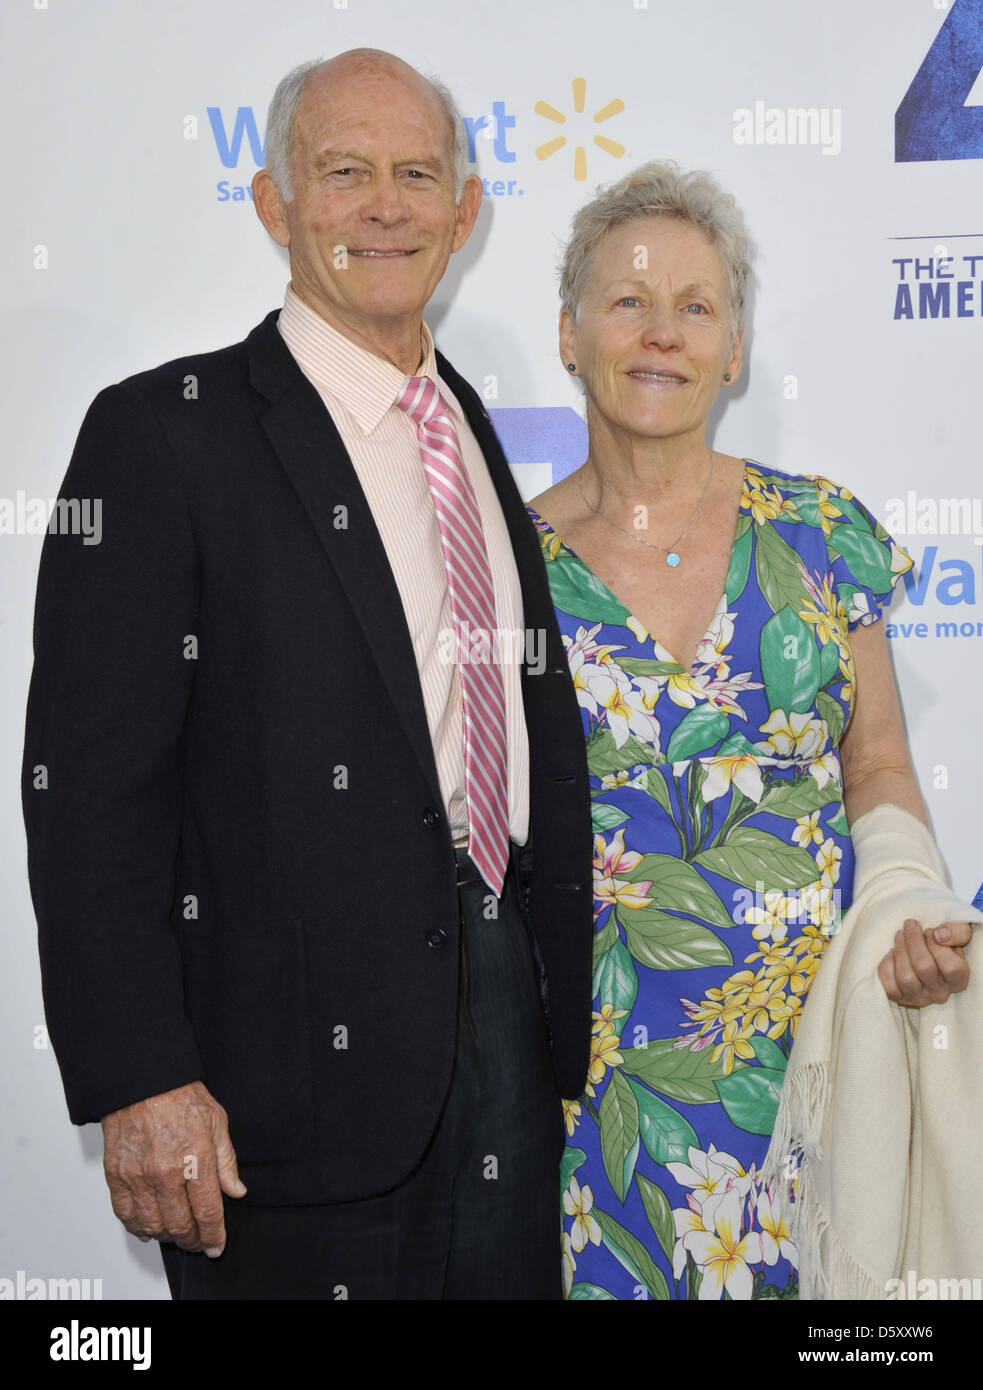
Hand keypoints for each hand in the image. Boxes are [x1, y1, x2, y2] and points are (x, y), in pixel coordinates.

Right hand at [101, 1081, 245, 1256]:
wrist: (144, 1081)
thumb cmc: (181, 1096)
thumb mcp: (217, 1123)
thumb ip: (227, 1162)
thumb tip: (236, 1191)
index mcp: (195, 1159)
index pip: (207, 1212)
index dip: (213, 1235)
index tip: (216, 1246)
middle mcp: (165, 1172)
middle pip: (180, 1225)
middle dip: (192, 1240)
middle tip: (198, 1242)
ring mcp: (138, 1176)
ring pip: (153, 1226)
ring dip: (167, 1237)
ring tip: (177, 1235)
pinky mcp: (116, 1175)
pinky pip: (125, 1214)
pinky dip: (137, 1227)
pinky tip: (148, 1228)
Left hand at [877, 918, 970, 1007]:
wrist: (926, 954)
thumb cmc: (944, 943)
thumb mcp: (958, 934)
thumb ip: (957, 932)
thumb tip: (939, 935)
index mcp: (958, 980)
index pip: (950, 967)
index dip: (937, 945)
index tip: (930, 930)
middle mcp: (940, 993)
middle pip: (924, 968)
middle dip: (914, 941)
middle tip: (910, 924)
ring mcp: (919, 998)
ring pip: (905, 977)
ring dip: (900, 950)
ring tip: (900, 934)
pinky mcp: (900, 998)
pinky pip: (889, 984)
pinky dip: (887, 965)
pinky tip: (892, 953)